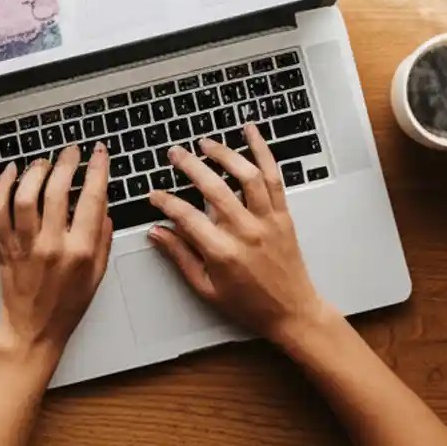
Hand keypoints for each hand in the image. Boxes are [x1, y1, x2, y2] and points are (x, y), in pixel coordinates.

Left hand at [0, 143, 112, 364]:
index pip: (92, 199)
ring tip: (44, 162)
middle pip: (58, 190)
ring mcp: (24, 245)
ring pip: (26, 195)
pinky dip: (2, 186)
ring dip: (35, 171)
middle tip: (71, 151)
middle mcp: (52, 245)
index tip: (98, 153)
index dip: (97, 170)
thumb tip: (104, 205)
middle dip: (67, 163)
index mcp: (80, 251)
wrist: (33, 329)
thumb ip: (103, 237)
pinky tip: (11, 172)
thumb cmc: (67, 305)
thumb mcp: (97, 274)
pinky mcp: (3, 246)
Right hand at [147, 123, 335, 345]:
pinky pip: (274, 177)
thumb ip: (180, 256)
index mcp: (223, 253)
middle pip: (214, 188)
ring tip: (206, 143)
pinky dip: (263, 151)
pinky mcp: (283, 215)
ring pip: (246, 176)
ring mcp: (268, 220)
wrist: (293, 312)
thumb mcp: (205, 288)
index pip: (186, 217)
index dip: (165, 202)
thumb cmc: (249, 304)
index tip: (154, 195)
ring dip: (225, 154)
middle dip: (190, 166)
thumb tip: (157, 233)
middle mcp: (246, 232)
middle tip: (175, 154)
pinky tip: (251, 133)